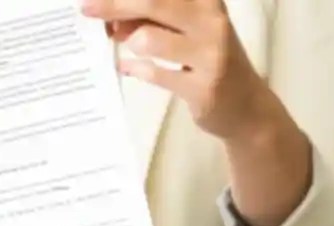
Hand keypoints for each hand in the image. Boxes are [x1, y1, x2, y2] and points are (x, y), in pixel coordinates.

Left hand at [82, 0, 312, 225]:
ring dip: (131, 42)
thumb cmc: (210, 61)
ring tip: (127, 43)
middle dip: (114, 4)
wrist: (247, 106)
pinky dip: (135, 69)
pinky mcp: (202, 87)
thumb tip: (113, 18)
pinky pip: (153, 75)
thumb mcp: (190, 31)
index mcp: (208, 2)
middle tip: (86, 8)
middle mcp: (213, 22)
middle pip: (153, 2)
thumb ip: (157, 20)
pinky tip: (126, 66)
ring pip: (148, 39)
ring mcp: (210, 55)